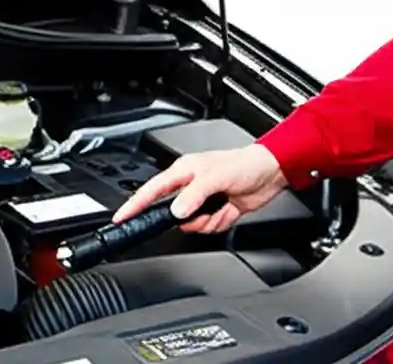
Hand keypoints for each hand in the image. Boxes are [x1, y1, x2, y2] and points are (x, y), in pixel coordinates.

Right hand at [111, 144, 287, 233]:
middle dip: (190, 218)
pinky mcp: (216, 211)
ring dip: (207, 221)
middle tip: (204, 210)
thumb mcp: (215, 177)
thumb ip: (194, 195)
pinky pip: (207, 228)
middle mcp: (190, 187)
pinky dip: (218, 223)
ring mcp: (203, 201)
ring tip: (221, 206)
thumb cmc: (244, 164)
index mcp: (183, 172)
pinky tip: (228, 210)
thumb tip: (177, 211)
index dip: (135, 205)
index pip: (152, 190)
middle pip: (174, 213)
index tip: (121, 217)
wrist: (270, 173)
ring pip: (191, 224)